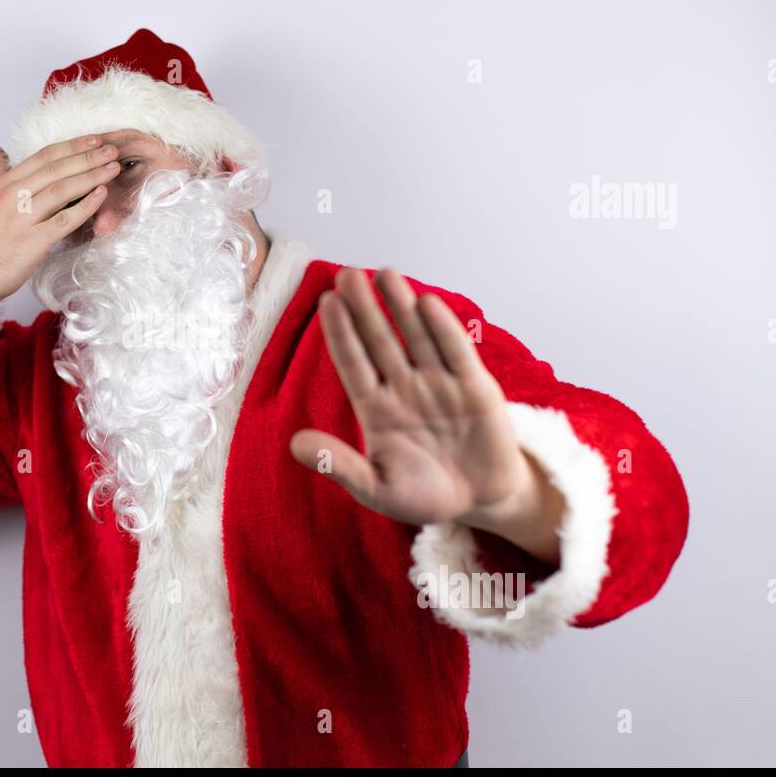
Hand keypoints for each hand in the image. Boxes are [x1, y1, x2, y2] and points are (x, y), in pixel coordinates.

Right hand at [0, 134, 121, 338]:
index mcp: (5, 184)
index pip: (43, 157)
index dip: (71, 146)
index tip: (94, 139)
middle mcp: (12, 197)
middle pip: (56, 169)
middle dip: (87, 157)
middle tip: (112, 149)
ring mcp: (21, 219)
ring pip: (62, 190)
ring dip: (91, 176)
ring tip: (113, 168)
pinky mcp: (32, 242)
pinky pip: (64, 220)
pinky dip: (85, 206)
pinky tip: (101, 196)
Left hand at [289, 268, 562, 562]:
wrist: (480, 502)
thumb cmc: (424, 495)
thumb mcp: (376, 488)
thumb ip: (341, 466)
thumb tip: (295, 444)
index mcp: (376, 409)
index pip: (353, 363)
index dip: (340, 333)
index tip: (326, 301)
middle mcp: (404, 388)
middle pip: (380, 342)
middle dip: (364, 309)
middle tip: (347, 274)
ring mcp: (440, 384)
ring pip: (416, 338)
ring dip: (401, 306)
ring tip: (385, 274)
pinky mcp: (475, 388)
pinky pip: (456, 353)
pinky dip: (443, 329)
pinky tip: (426, 304)